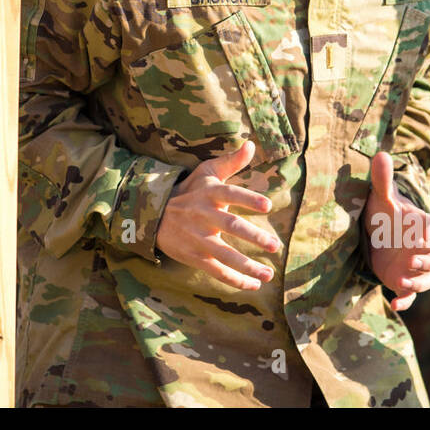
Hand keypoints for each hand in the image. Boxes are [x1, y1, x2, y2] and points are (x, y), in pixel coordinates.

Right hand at [157, 141, 279, 290]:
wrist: (154, 215)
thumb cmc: (189, 190)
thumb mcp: (206, 172)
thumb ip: (231, 161)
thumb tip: (251, 144)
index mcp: (210, 193)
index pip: (231, 194)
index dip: (248, 199)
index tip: (268, 206)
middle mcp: (204, 215)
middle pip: (230, 225)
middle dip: (253, 236)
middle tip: (275, 245)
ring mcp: (198, 238)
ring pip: (224, 254)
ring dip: (247, 266)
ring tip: (268, 274)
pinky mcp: (194, 256)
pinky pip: (216, 270)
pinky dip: (234, 280)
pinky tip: (253, 285)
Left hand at [363, 151, 429, 310]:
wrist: (375, 234)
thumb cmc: (384, 214)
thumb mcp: (380, 198)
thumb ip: (382, 179)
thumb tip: (381, 153)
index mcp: (423, 225)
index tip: (421, 236)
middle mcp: (425, 248)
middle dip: (429, 262)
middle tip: (412, 260)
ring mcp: (417, 266)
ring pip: (429, 279)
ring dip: (419, 282)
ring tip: (402, 282)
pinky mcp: (405, 281)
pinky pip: (411, 295)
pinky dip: (406, 301)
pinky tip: (394, 304)